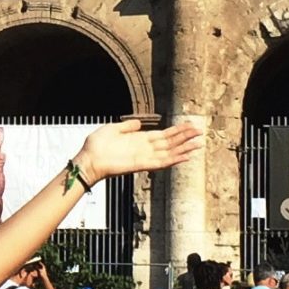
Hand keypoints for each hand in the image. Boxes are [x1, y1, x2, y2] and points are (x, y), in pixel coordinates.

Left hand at [73, 117, 205, 182]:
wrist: (88, 160)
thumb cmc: (96, 146)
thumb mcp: (112, 129)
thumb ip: (127, 126)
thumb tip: (139, 123)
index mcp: (140, 139)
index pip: (163, 135)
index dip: (177, 130)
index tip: (189, 124)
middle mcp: (145, 148)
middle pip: (170, 142)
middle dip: (185, 137)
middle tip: (200, 131)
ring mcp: (145, 157)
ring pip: (170, 152)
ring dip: (184, 148)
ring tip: (199, 143)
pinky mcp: (142, 165)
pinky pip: (162, 162)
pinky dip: (174, 159)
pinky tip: (185, 156)